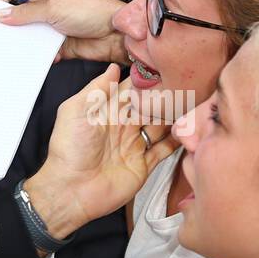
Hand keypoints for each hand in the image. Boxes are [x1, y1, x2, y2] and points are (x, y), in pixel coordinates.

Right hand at [0, 0, 126, 63]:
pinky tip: (39, 56)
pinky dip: (39, 54)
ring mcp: (53, 25)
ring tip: (16, 49)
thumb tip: (1, 14)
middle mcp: (47, 6)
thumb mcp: (54, 9)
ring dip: (24, 41)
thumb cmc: (93, 12)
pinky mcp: (59, 43)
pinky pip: (42, 49)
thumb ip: (26, 13)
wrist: (116, 35)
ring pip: (29, 33)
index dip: (1, 0)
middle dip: (10, 24)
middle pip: (19, 13)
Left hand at [23, 64, 179, 239]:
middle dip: (165, 98)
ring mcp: (135, 146)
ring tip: (189, 106)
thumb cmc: (69, 150)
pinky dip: (176, 142)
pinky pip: (164, 150)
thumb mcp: (77, 111)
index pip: (132, 91)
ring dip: (173, 117)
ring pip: (161, 126)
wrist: (71, 190)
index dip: (147, 81)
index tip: (164, 70)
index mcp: (108, 112)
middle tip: (183, 88)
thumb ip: (96, 89)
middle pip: (150, 107)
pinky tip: (187, 131)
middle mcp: (124, 127)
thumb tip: (113, 67)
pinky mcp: (143, 165)